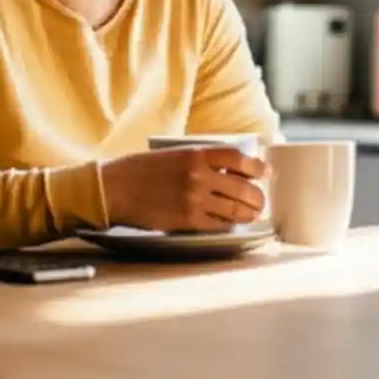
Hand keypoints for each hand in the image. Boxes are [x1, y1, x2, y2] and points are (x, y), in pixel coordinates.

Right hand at [99, 147, 267, 231]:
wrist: (114, 189)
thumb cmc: (141, 170)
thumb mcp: (174, 154)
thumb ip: (200, 160)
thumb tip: (228, 169)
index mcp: (195, 155)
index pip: (238, 158)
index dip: (256, 166)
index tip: (264, 172)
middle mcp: (199, 176)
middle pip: (242, 187)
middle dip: (257, 196)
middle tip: (260, 200)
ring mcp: (194, 200)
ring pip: (234, 209)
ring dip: (248, 212)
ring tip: (252, 213)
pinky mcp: (186, 220)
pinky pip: (218, 224)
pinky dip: (228, 224)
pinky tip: (230, 222)